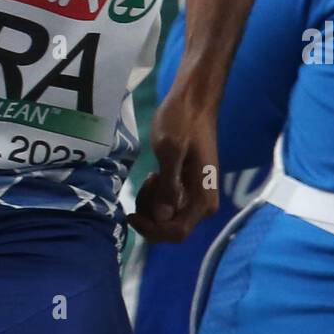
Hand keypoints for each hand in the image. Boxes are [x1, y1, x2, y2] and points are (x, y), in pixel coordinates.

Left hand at [128, 85, 219, 242]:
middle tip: (145, 182)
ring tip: (151, 175)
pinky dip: (155, 196)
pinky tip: (154, 175)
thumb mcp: (170, 149)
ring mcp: (195, 197)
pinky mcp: (187, 188)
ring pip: (166, 218)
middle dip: (150, 213)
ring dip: (151, 203)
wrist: (194, 101)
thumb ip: (168, 184)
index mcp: (203, 199)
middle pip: (170, 227)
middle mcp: (203, 204)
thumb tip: (162, 217)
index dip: (151, 230)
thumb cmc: (182, 121)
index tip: (130, 213)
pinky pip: (167, 205)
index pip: (177, 232)